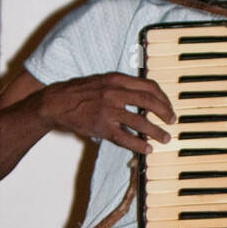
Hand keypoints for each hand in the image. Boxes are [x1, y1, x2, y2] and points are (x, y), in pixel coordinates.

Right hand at [39, 73, 174, 154]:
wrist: (55, 102)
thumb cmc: (80, 92)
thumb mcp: (102, 81)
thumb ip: (122, 86)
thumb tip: (145, 96)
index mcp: (116, 79)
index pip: (148, 86)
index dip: (163, 97)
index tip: (168, 106)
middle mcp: (114, 92)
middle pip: (149, 101)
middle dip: (165, 112)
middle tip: (172, 121)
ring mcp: (108, 110)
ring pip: (140, 121)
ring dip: (156, 131)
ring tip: (165, 138)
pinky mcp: (101, 127)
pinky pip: (125, 138)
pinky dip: (139, 144)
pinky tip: (147, 149)